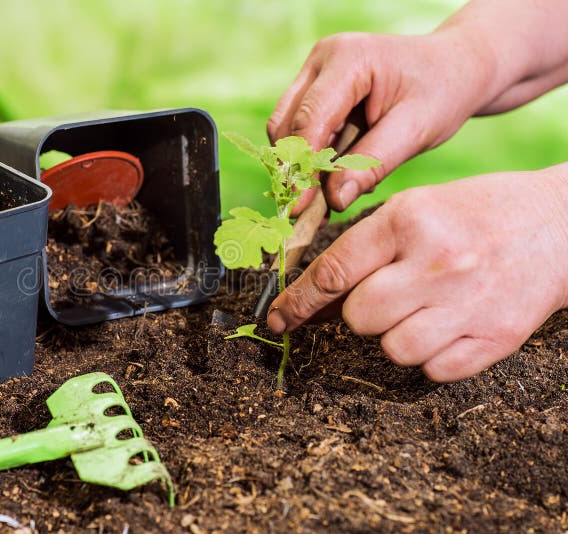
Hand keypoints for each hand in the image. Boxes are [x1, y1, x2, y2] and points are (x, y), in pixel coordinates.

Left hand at [266, 167, 567, 381]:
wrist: (560, 224)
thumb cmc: (477, 213)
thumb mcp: (416, 207)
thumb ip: (365, 248)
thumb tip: (313, 296)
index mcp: (408, 221)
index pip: (333, 272)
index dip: (297, 302)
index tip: (278, 320)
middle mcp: (435, 264)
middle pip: (358, 317)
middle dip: (361, 312)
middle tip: (389, 293)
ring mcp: (467, 304)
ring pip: (392, 349)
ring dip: (396, 334)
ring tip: (425, 307)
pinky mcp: (495, 339)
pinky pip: (433, 370)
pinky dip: (431, 355)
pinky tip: (449, 323)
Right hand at [268, 30, 497, 215]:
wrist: (454, 69)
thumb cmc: (442, 92)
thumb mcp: (416, 130)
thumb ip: (372, 163)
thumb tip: (333, 200)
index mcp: (348, 59)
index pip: (309, 120)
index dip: (302, 167)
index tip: (300, 208)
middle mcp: (322, 60)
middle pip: (287, 125)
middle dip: (298, 169)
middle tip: (314, 210)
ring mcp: (314, 73)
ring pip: (286, 131)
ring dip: (306, 166)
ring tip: (341, 188)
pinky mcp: (314, 90)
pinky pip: (299, 131)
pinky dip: (314, 158)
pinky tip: (344, 172)